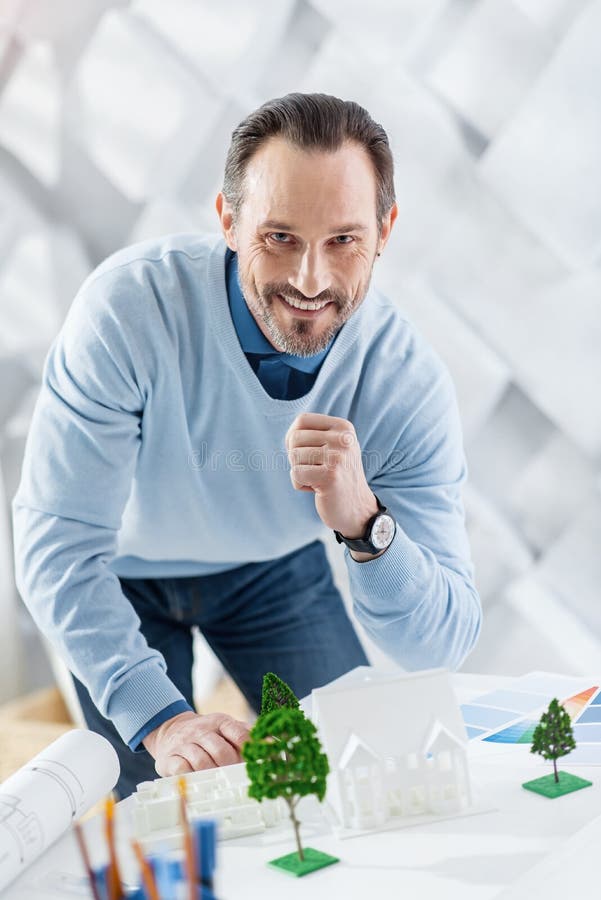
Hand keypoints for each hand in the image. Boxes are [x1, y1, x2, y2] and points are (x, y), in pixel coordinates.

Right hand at [142, 711, 250, 776]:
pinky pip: (181, 769)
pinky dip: (191, 777)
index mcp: (220, 722)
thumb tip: (273, 743)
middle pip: (220, 750)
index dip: (249, 750)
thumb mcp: (226, 728)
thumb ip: (248, 734)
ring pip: (201, 761)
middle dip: (231, 767)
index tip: (255, 764)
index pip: (238, 733)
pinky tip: (198, 781)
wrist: (172, 729)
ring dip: (213, 774)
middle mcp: (202, 730)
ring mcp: (185, 743)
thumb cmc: (207, 734)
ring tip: (218, 782)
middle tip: (236, 779)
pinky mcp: (170, 757)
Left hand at [285, 412, 378, 538]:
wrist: (358, 510)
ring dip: (300, 472)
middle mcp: (343, 439)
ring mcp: (338, 457)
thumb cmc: (338, 476)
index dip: (293, 437)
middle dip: (296, 457)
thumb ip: (315, 434)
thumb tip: (290, 432)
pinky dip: (300, 485)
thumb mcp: (335, 447)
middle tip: (315, 470)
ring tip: (319, 479)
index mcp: (344, 428)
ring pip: (293, 456)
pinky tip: (318, 489)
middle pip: (294, 438)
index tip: (303, 452)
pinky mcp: (330, 476)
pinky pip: (295, 473)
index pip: (302, 420)